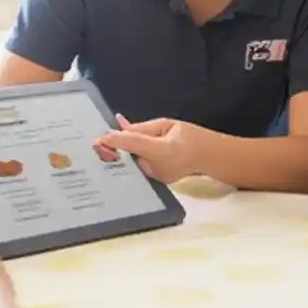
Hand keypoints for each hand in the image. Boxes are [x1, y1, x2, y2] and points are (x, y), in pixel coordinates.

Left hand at [95, 115, 211, 182]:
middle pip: (128, 156)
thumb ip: (142, 128)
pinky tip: (129, 154)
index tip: (98, 139)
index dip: (115, 140)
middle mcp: (156, 168)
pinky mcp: (154, 183)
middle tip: (100, 141)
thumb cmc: (190, 136)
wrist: (209, 157)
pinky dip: (133, 160)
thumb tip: (120, 125)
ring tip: (121, 146)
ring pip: (132, 163)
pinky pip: (138, 168)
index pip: (133, 143)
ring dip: (125, 154)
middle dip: (118, 147)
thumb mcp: (166, 124)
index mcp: (162, 150)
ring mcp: (155, 178)